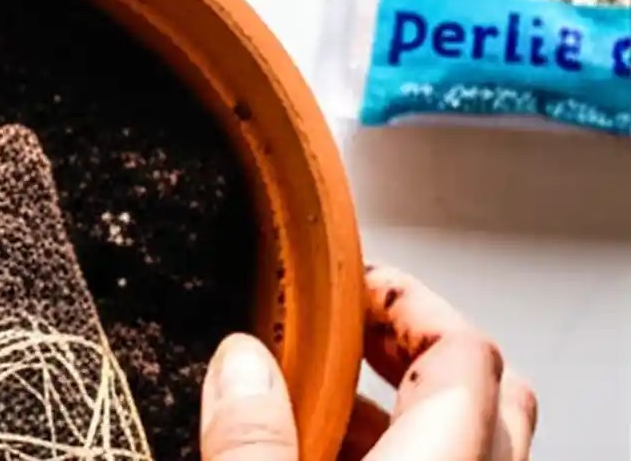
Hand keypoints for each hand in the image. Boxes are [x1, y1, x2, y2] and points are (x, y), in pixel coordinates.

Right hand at [199, 265, 537, 459]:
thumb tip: (240, 362)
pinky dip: (390, 449)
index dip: (410, 301)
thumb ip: (252, 438)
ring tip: (313, 394)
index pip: (466, 354)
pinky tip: (316, 452)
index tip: (350, 282)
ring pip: (463, 442)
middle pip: (484, 394)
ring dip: (397, 405)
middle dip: (415, 346)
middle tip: (347, 327)